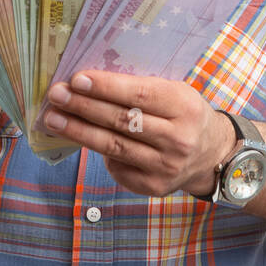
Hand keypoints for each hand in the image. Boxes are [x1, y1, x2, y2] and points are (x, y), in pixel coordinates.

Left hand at [41, 72, 237, 197]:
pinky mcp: (155, 186)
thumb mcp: (175, 92)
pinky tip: (80, 139)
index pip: (139, 95)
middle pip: (121, 122)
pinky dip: (98, 153)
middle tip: (56, 95)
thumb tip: (90, 83)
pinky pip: (118, 167)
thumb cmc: (184, 115)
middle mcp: (178, 139)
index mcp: (184, 107)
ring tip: (53, 118)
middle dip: (83, 107)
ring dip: (78, 131)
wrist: (212, 154)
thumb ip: (140, 89)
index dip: (106, 88)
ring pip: (113, 146)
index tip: (77, 79)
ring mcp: (166, 166)